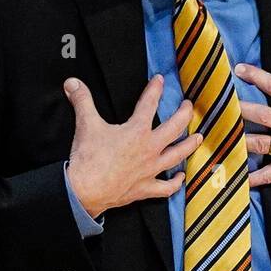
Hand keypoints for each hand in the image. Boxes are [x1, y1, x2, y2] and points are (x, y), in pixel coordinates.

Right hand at [64, 74, 197, 217]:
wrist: (85, 190)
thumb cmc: (88, 158)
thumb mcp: (86, 124)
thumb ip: (82, 100)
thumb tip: (72, 83)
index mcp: (137, 130)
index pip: (149, 104)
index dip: (155, 89)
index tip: (160, 80)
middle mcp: (149, 149)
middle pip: (174, 128)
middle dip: (184, 114)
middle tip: (188, 106)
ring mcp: (150, 169)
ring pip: (177, 155)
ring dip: (189, 146)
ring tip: (198, 138)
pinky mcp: (145, 188)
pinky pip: (166, 187)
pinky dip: (175, 183)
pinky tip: (181, 178)